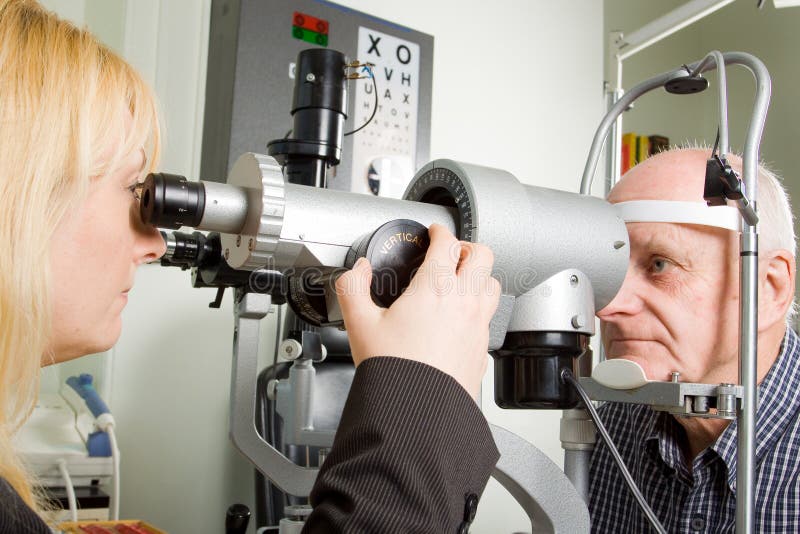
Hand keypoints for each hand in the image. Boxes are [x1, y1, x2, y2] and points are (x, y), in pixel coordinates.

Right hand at [335, 223, 500, 397]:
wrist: (417, 412)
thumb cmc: (393, 370)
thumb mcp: (360, 323)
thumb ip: (352, 288)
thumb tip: (357, 270)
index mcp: (435, 288)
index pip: (447, 243)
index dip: (440, 231)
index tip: (434, 232)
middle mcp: (464, 302)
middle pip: (482, 256)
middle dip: (467, 248)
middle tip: (452, 253)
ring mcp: (478, 326)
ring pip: (493, 285)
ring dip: (479, 276)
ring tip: (462, 281)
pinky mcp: (482, 349)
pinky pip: (489, 318)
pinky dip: (479, 309)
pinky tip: (462, 318)